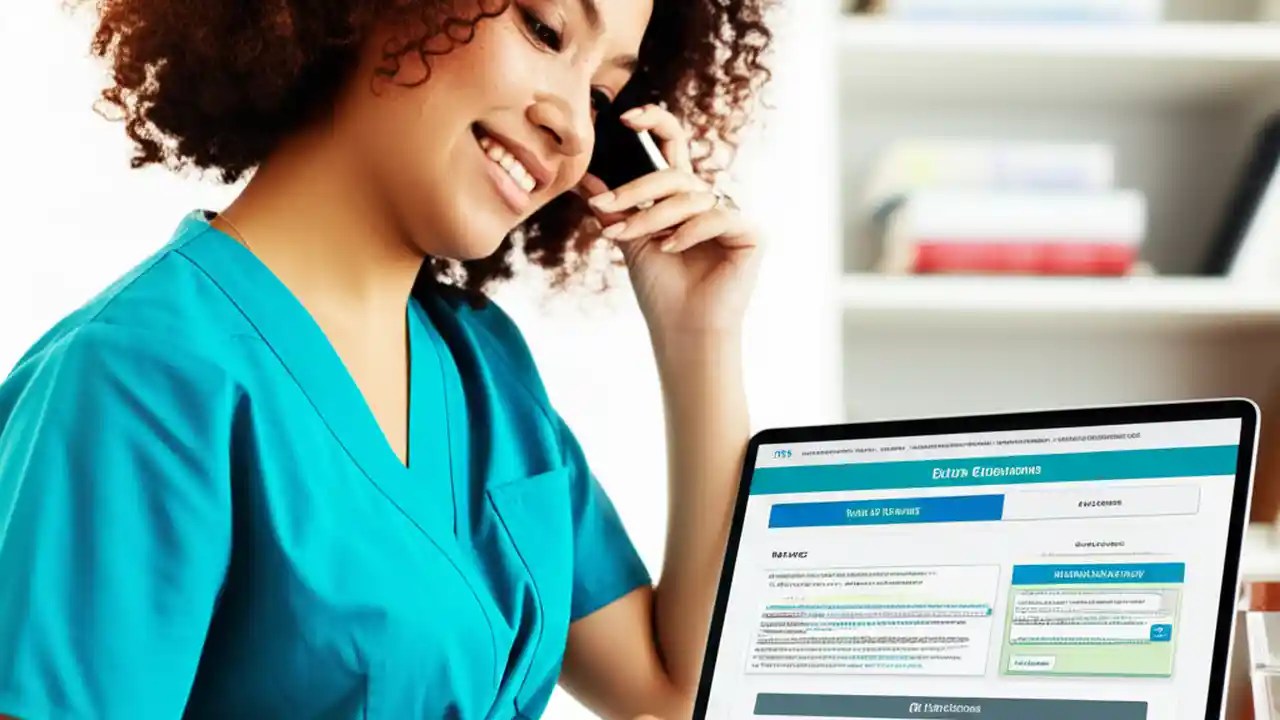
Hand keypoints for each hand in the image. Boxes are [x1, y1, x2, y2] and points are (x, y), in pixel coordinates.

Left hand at [578, 104, 761, 338]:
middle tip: (604, 206)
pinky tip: (670, 248)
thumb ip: (615, 207)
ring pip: (689, 196)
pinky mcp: (750, 233)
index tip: (625, 119)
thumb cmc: (661, 288)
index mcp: (683, 195)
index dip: (656, 122)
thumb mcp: (630, 239)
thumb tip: (584, 178)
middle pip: (674, 174)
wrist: (682, 329)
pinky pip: (717, 216)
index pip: (674, 145)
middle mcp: (709, 198)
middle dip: (635, 189)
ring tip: (629, 239)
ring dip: (653, 217)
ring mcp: (732, 214)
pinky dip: (689, 231)